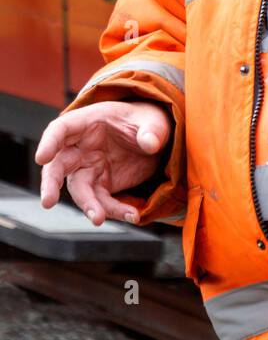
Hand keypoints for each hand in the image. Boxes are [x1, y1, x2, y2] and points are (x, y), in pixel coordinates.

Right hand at [35, 100, 173, 225]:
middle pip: (58, 166)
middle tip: (48, 202)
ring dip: (88, 206)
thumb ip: (151, 130)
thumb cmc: (145, 120)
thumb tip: (150, 144)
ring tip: (99, 219)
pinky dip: (115, 210)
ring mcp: (90, 168)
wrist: (154, 138)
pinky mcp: (102, 185)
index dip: (49, 142)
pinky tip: (131, 215)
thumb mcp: (153, 120)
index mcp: (88, 122)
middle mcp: (82, 147)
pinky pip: (103, 201)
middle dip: (51, 184)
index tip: (41, 158)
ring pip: (80, 190)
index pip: (61, 129)